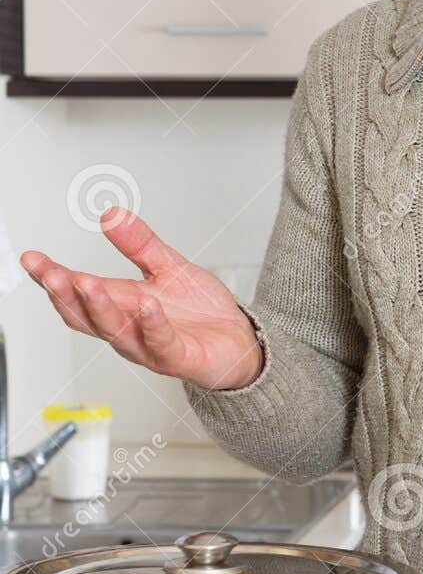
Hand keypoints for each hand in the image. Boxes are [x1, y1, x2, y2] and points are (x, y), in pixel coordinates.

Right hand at [20, 209, 263, 391]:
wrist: (240, 340)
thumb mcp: (169, 267)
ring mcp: (151, 347)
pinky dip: (153, 325)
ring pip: (116, 333)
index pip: (77, 293)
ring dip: (100, 308)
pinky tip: (148, 305)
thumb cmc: (201, 312)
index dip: (52, 278)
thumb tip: (112, 215)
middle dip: (65, 294)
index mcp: (121, 305)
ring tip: (87, 283)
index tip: (32, 259)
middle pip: (85, 317)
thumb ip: (140, 245)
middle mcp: (129, 329)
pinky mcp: (179, 359)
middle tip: (50, 273)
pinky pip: (162, 344)